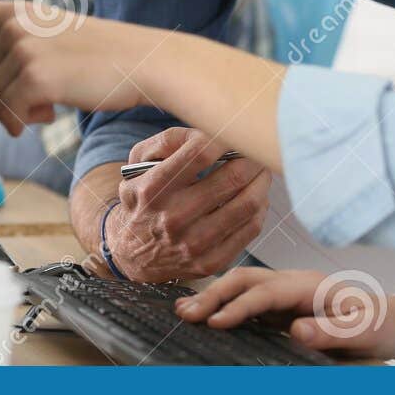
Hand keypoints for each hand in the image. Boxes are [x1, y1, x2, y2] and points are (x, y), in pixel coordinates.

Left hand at [0, 0, 161, 135]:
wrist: (142, 61)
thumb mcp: (58, 41)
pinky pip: (10, 114)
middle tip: (45, 99)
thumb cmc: (103, 58)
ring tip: (52, 104)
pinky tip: (50, 117)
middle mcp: (16, 26)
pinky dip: (24, 124)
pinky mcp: (35, 77)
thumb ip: (21, 53)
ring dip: (18, 113)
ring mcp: (24, 49)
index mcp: (20, 14)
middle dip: (6, 97)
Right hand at [104, 127, 270, 282]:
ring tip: (261, 170)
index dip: (225, 137)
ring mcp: (194, 244)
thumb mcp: (138, 165)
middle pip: (232, 178)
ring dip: (262, 180)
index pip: (201, 153)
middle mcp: (173, 218)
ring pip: (248, 204)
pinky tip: (257, 196)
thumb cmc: (143, 200)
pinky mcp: (211, 263)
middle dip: (252, 157)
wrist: (131, 254)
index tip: (234, 131)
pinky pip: (251, 229)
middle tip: (256, 149)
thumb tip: (205, 131)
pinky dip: (260, 207)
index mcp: (154, 189)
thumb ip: (167, 141)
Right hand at [175, 267, 394, 358]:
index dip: (239, 306)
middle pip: (247, 279)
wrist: (391, 324)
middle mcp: (294, 284)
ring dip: (214, 297)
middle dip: (215, 294)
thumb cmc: (380, 326)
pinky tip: (204, 317)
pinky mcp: (281, 310)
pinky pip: (247, 303)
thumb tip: (296, 331)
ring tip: (183, 312)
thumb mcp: (366, 333)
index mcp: (311, 285)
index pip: (266, 291)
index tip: (215, 323)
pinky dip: (223, 307)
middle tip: (185, 314)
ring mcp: (286, 296)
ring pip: (242, 288)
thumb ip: (333, 332)